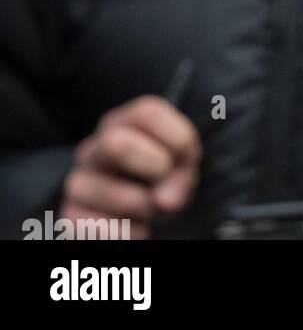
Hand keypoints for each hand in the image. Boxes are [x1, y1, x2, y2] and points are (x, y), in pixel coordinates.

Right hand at [59, 96, 202, 238]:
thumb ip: (182, 172)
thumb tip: (163, 200)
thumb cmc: (167, 180)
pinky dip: (128, 233)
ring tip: (153, 209)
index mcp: (126, 122)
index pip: (146, 112)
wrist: (147, 214)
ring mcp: (78, 180)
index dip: (176, 136)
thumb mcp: (184, 166)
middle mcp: (96, 146)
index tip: (187, 157)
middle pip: (114, 143)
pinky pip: (96, 227)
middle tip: (167, 182)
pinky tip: (137, 228)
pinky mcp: (71, 216)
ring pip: (109, 192)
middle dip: (153, 167)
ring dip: (144, 207)